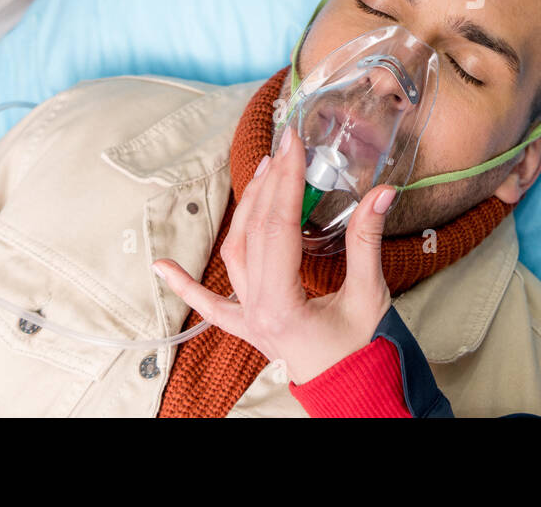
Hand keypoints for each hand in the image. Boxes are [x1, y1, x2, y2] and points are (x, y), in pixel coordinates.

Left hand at [152, 125, 394, 383]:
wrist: (357, 397)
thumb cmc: (365, 354)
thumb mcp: (370, 295)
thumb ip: (367, 242)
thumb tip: (380, 194)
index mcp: (282, 302)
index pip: (280, 226)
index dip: (288, 180)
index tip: (294, 144)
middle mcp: (256, 308)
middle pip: (255, 231)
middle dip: (270, 183)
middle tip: (285, 147)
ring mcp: (248, 317)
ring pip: (235, 252)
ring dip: (245, 209)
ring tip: (262, 173)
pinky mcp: (249, 325)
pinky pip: (210, 305)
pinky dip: (183, 285)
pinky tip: (160, 267)